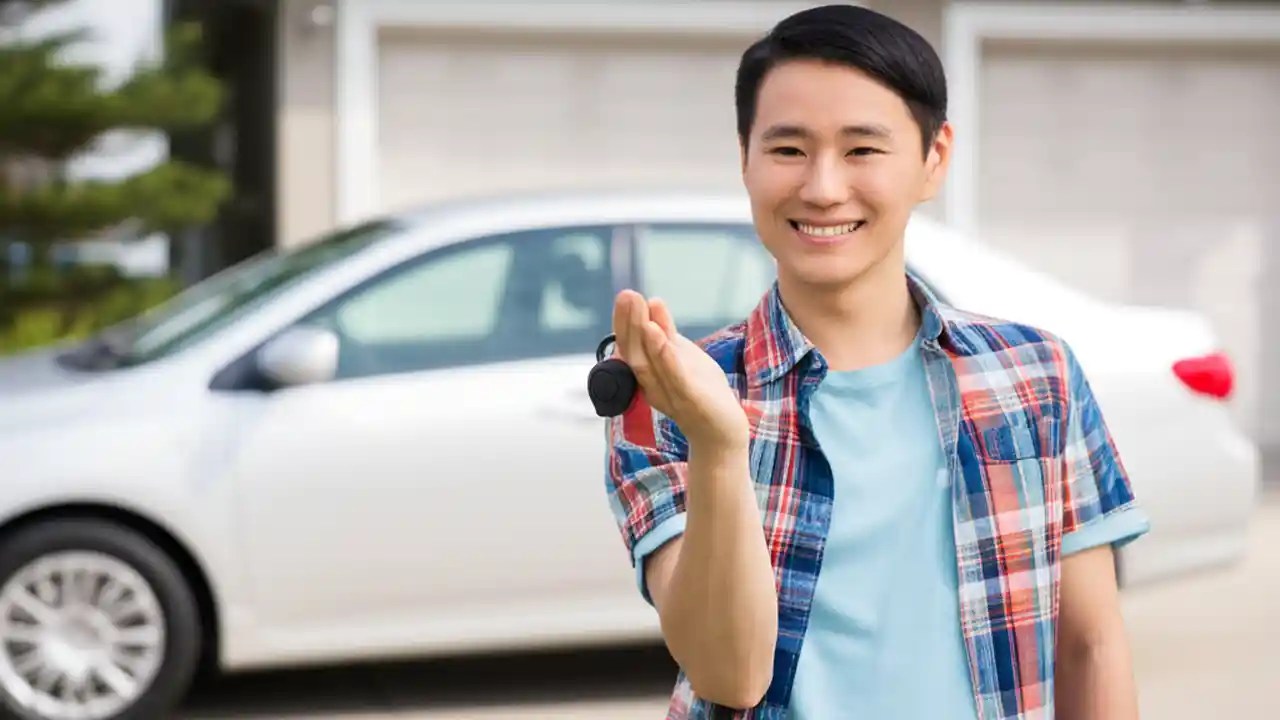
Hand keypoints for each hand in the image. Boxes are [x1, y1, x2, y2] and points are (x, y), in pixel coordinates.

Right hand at [612, 290, 748, 450]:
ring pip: (649, 363)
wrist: (722, 432)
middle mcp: (653, 385)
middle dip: (629, 323)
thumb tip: (652, 303)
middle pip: (635, 353)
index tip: (625, 296)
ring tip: (638, 306)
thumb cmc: (701, 393)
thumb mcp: (683, 357)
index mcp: (649, 375)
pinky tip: (656, 333)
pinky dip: (663, 354)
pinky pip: (673, 375)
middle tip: (626, 295)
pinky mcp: (689, 399)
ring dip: (642, 334)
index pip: (631, 347)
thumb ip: (667, 334)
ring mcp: (669, 393)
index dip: (625, 323)